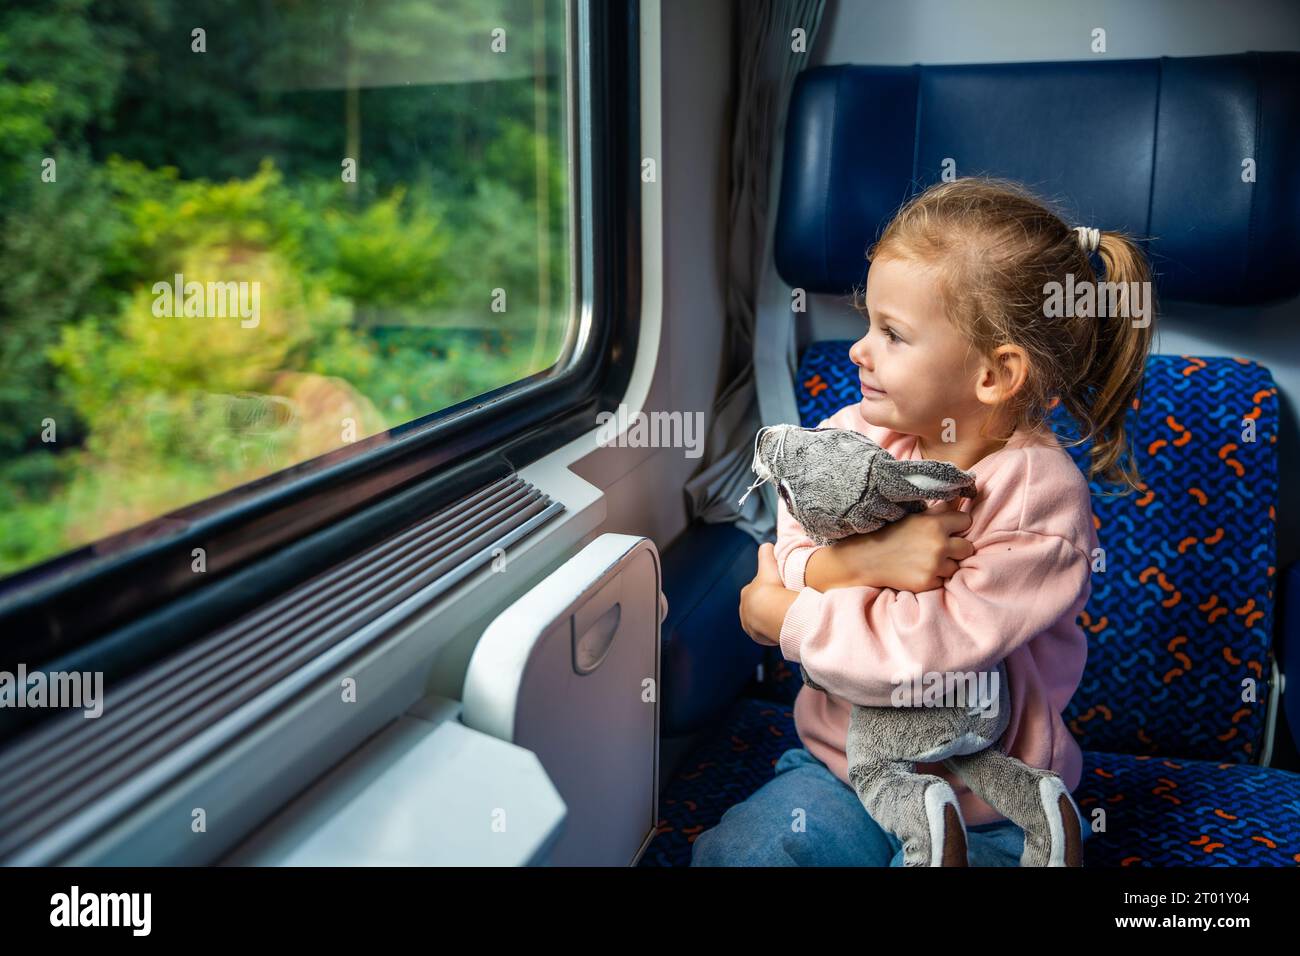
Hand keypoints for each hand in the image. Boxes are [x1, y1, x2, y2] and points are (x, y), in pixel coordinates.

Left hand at [739, 542, 798, 645]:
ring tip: (783, 618)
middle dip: (768, 606)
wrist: (769, 611)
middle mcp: (744, 609)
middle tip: (783, 606)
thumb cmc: (770, 587)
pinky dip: (771, 631)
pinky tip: (780, 628)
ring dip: (769, 620)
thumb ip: (766, 554)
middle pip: (758, 607)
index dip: (768, 590)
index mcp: (747, 593)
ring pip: (761, 620)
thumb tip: (767, 544)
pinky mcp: (755, 635)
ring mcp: (749, 623)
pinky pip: (764, 633)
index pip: (757, 591)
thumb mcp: (768, 565)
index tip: (779, 592)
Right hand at [810, 510, 974, 591]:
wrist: (865, 558)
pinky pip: (943, 582)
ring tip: (925, 560)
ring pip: (955, 567)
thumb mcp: (914, 516)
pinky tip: (918, 571)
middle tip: (938, 549)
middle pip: (967, 548)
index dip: (957, 525)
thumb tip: (962, 495)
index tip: (948, 529)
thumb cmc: (891, 533)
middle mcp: (938, 544)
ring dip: (944, 565)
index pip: (966, 521)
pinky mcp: (927, 582)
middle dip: (956, 549)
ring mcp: (933, 565)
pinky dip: (933, 579)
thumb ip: (940, 509)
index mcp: (935, 523)